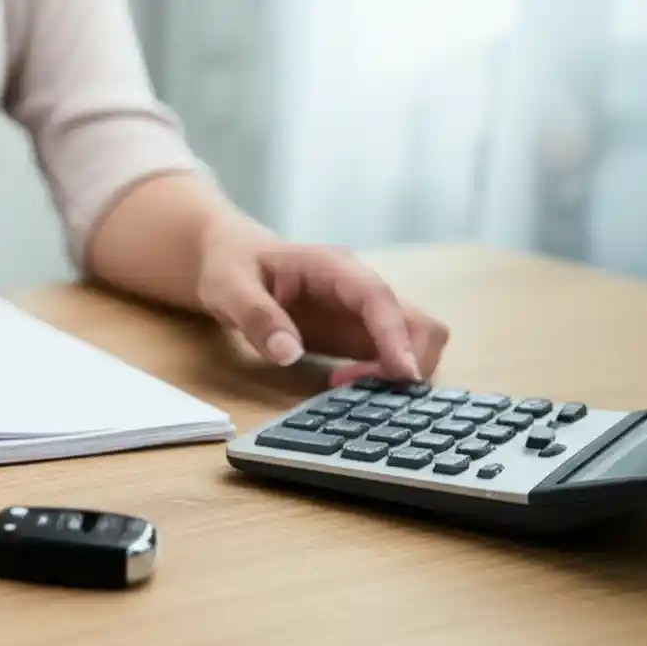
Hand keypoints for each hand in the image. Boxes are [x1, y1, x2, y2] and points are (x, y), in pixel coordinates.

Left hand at [197, 236, 449, 385]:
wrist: (230, 258)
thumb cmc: (231, 265)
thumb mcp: (230, 288)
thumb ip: (257, 317)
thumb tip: (289, 354)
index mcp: (333, 266)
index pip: (379, 298)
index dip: (396, 336)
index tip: (403, 373)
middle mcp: (359, 287)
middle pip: (416, 322)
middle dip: (404, 360)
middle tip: (354, 387)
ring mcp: (362, 312)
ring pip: (412, 342)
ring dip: (394, 372)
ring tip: (343, 386)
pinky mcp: (356, 334)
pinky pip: (389, 358)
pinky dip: (380, 378)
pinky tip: (344, 386)